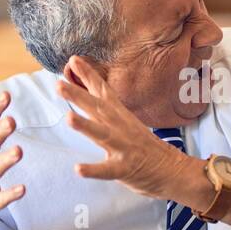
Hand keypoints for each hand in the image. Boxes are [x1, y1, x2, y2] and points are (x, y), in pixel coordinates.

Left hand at [56, 56, 194, 198]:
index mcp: (119, 116)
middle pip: (98, 109)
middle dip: (78, 96)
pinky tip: (79, 168)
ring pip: (102, 135)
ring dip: (86, 126)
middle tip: (59, 85)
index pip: (103, 91)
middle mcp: (120, 127)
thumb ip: (106, 109)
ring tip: (69, 118)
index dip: (88, 75)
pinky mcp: (124, 168)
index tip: (73, 60)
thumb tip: (88, 93)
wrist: (171, 169)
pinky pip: (107, 170)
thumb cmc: (144, 146)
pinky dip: (93, 170)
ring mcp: (123, 147)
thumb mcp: (126, 122)